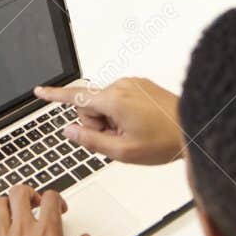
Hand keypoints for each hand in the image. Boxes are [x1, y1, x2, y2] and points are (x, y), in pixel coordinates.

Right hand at [35, 77, 184, 164]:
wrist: (196, 127)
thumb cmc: (165, 140)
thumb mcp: (123, 152)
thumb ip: (91, 141)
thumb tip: (70, 131)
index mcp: (114, 100)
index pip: (75, 97)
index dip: (54, 96)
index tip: (39, 91)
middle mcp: (121, 86)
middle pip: (90, 106)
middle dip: (97, 124)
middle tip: (118, 140)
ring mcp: (132, 84)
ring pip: (105, 105)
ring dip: (111, 121)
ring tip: (134, 134)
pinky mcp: (141, 85)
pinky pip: (119, 99)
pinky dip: (122, 113)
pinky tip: (140, 125)